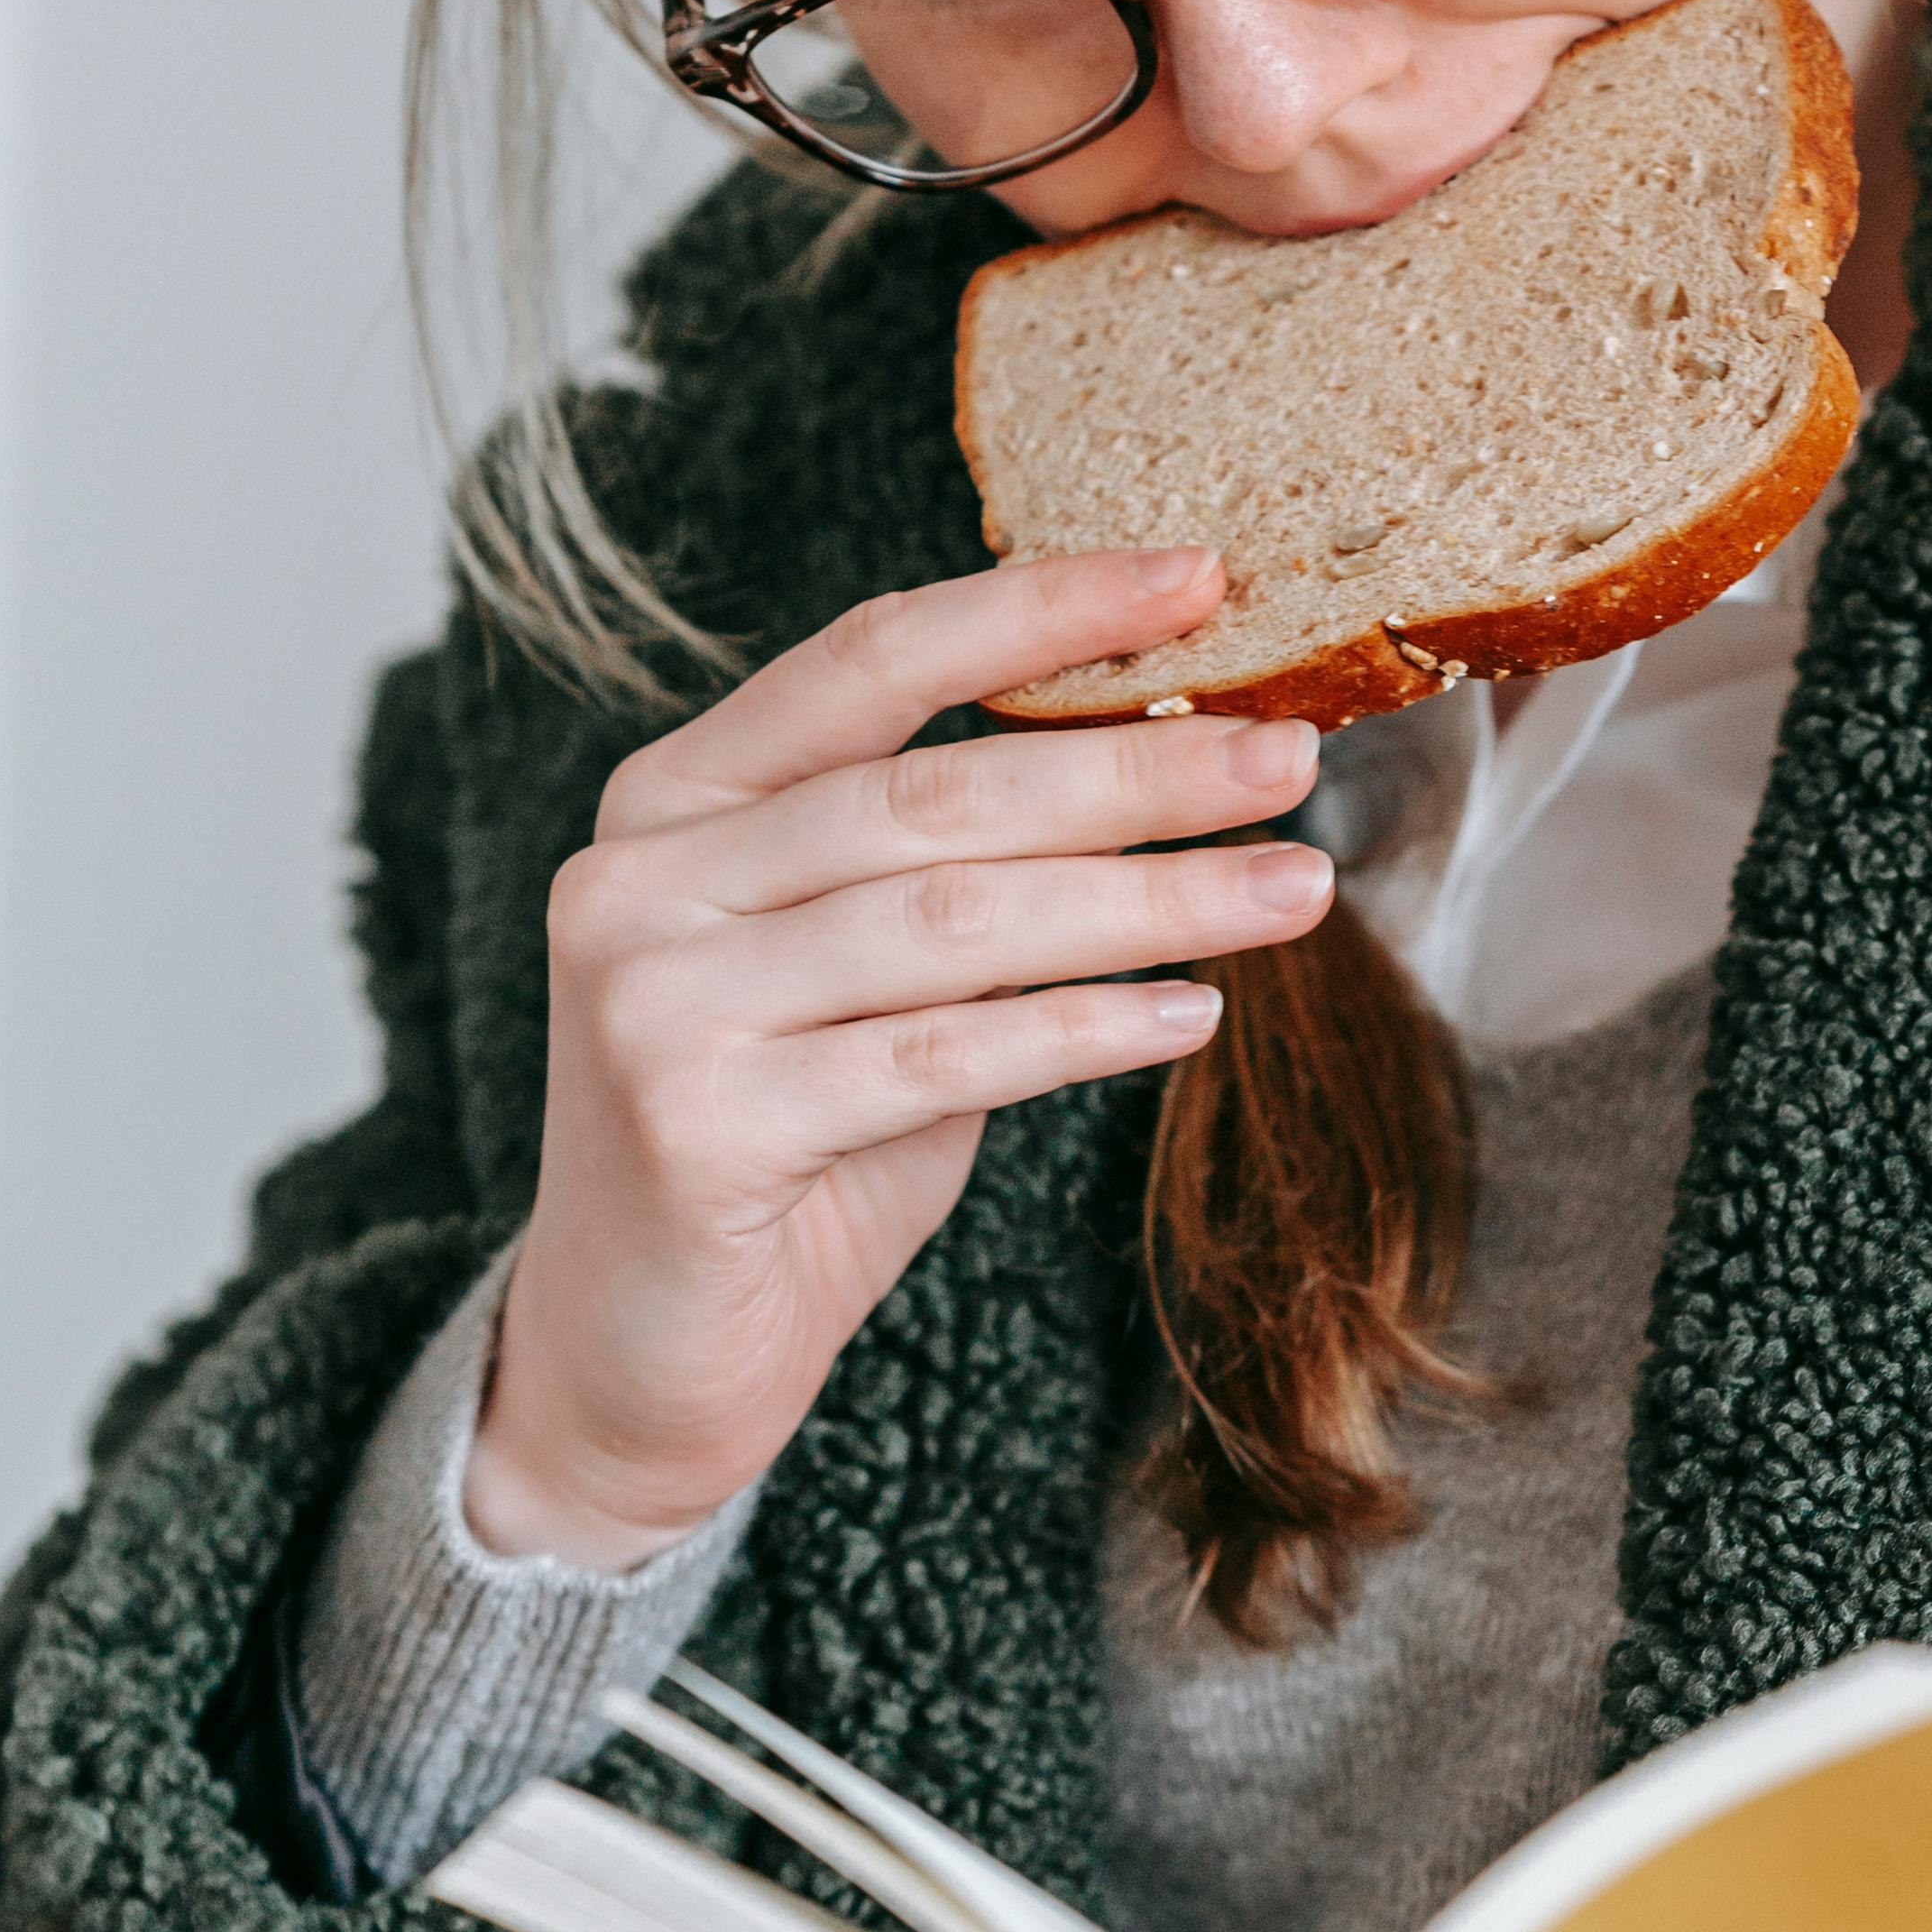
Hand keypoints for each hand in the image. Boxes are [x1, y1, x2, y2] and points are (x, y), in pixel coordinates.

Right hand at [470, 548, 1327, 1566]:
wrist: (635, 1356)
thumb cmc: (784, 1143)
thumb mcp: (862, 973)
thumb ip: (955, 867)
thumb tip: (1174, 760)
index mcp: (676, 797)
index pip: (873, 658)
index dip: (1039, 610)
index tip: (1199, 576)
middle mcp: (642, 877)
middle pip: (936, 792)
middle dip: (1136, 770)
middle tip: (1291, 757)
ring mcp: (655, 998)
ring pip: (958, 923)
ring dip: (1151, 902)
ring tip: (1296, 887)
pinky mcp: (696, 1124)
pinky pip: (942, 1057)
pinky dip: (1084, 1030)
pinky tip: (1192, 1014)